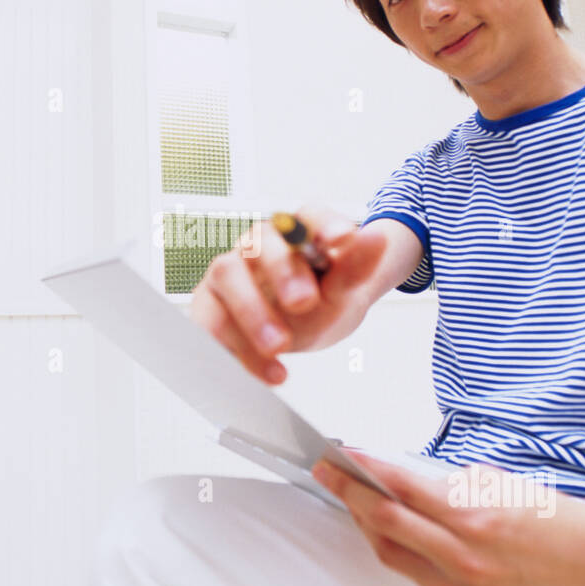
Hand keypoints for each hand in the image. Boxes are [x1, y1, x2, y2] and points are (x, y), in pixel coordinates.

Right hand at [188, 203, 386, 385]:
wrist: (295, 330)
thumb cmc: (319, 301)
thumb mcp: (342, 290)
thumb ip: (356, 267)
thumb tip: (376, 237)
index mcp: (297, 231)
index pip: (309, 215)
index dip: (324, 223)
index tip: (344, 239)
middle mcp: (258, 244)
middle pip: (262, 243)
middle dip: (282, 272)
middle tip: (304, 304)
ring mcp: (228, 270)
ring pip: (227, 275)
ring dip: (251, 312)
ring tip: (280, 348)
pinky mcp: (208, 303)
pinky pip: (209, 319)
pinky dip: (232, 346)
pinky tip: (265, 370)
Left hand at [311, 450, 584, 585]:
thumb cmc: (552, 516)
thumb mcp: (498, 481)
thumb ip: (447, 482)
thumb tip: (403, 479)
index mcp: (475, 519)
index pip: (401, 490)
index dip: (364, 471)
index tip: (341, 456)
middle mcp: (466, 559)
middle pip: (387, 524)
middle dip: (350, 494)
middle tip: (329, 473)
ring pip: (394, 555)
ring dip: (369, 526)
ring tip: (356, 501)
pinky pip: (417, 578)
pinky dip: (401, 552)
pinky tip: (392, 533)